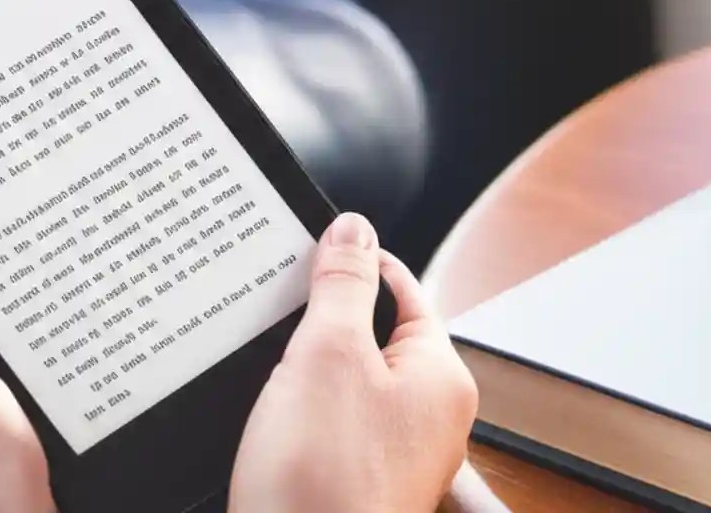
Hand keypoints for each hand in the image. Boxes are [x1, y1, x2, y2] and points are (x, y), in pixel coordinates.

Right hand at [229, 213, 479, 512]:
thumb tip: (354, 227)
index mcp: (441, 378)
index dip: (357, 262)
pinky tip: (270, 415)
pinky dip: (302, 411)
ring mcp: (393, 455)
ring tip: (268, 361)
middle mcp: (428, 418)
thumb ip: (342, 283)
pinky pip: (332, 425)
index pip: (404, 291)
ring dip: (309, 366)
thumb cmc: (324, 484)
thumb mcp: (328, 355)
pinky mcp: (356, 483)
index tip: (315, 246)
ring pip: (350, 383)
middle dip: (326, 316)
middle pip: (376, 336)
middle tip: (278, 304)